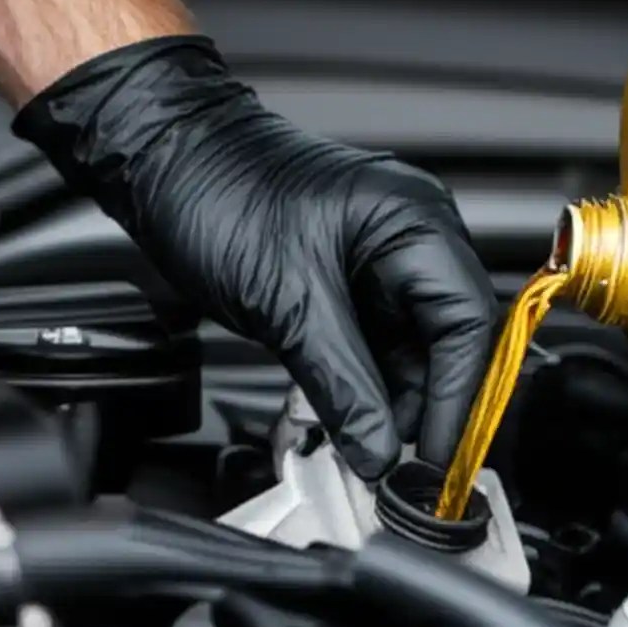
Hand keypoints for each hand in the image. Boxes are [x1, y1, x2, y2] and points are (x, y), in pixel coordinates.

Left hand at [11, 36, 497, 480]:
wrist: (161, 161)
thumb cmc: (220, 192)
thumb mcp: (289, 303)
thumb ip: (344, 385)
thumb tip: (378, 450)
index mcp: (416, 221)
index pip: (466, 322)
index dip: (457, 396)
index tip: (435, 453)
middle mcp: (410, 237)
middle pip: (448, 339)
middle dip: (426, 405)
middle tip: (404, 465)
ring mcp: (380, 260)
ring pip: (412, 350)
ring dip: (394, 404)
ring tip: (371, 453)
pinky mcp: (348, 282)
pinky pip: (375, 345)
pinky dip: (366, 386)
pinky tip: (352, 422)